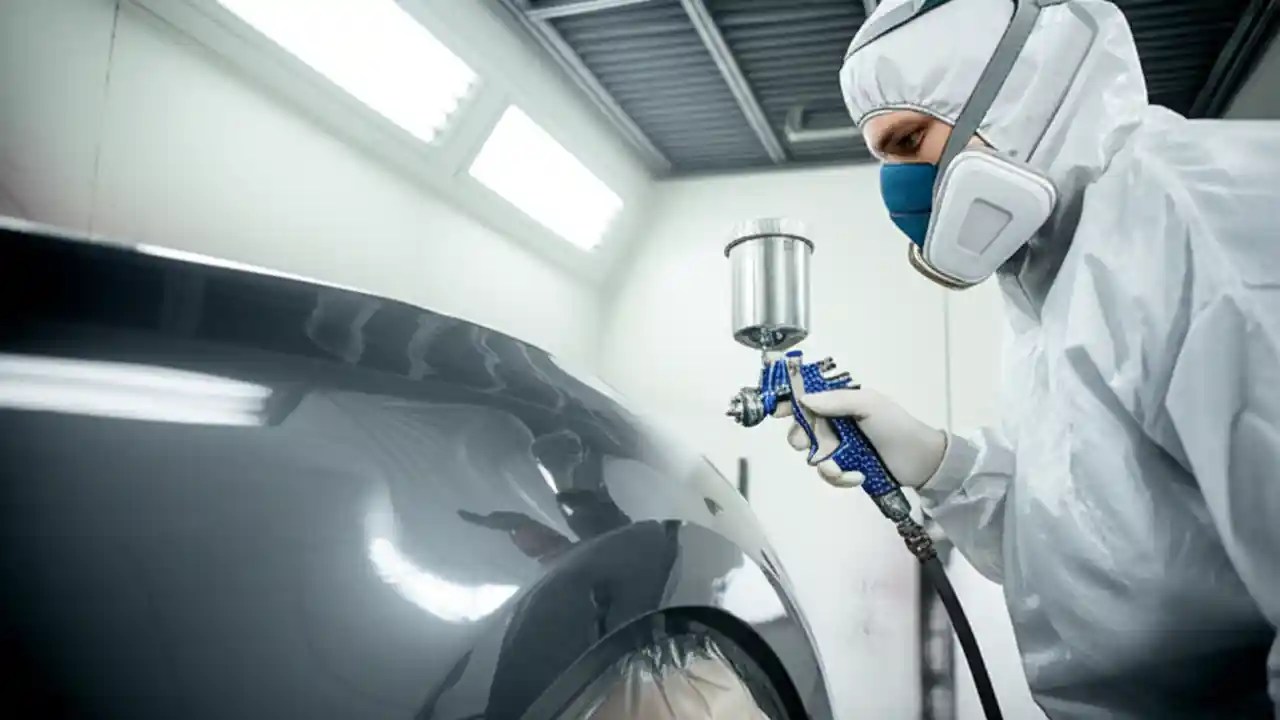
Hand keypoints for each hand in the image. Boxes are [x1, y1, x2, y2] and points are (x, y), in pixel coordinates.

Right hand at [786, 388, 945, 488]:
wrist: (921, 461)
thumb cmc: (895, 426)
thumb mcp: (868, 405)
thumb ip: (836, 401)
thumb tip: (804, 400)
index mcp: (840, 402)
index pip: (807, 397)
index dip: (789, 403)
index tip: (777, 412)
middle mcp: (835, 422)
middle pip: (801, 429)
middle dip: (802, 438)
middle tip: (809, 444)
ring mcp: (839, 447)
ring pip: (813, 456)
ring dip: (825, 464)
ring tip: (841, 467)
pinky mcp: (845, 467)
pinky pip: (828, 474)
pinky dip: (840, 478)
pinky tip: (857, 476)